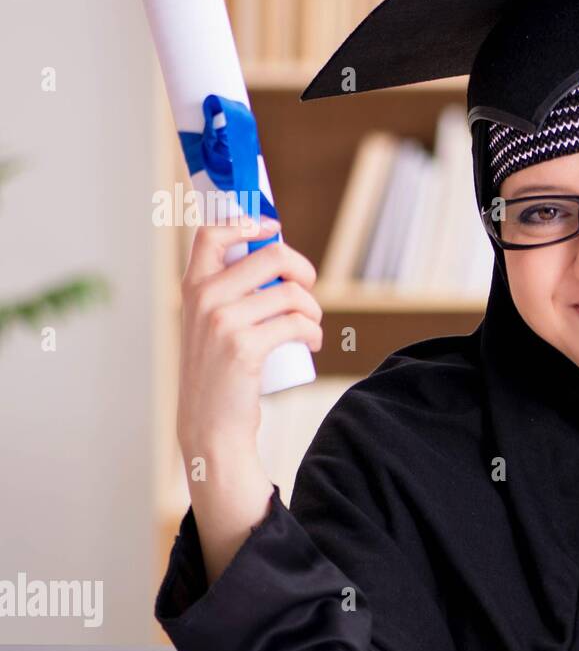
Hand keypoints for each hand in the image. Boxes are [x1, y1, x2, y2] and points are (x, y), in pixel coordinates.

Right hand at [176, 216, 322, 583]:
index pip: (210, 233)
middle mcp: (204, 299)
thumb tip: (275, 257)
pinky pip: (296, 323)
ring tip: (310, 328)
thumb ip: (230, 295)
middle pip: (270, 255)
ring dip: (312, 310)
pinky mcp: (244, 348)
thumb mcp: (211, 327)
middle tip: (308, 287)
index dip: (248, 223)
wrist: (210, 427)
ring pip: (291, 293)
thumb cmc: (220, 375)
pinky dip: (313, 332)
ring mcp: (222, 323)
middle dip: (302, 269)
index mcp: (193, 288)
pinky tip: (312, 343)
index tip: (272, 229)